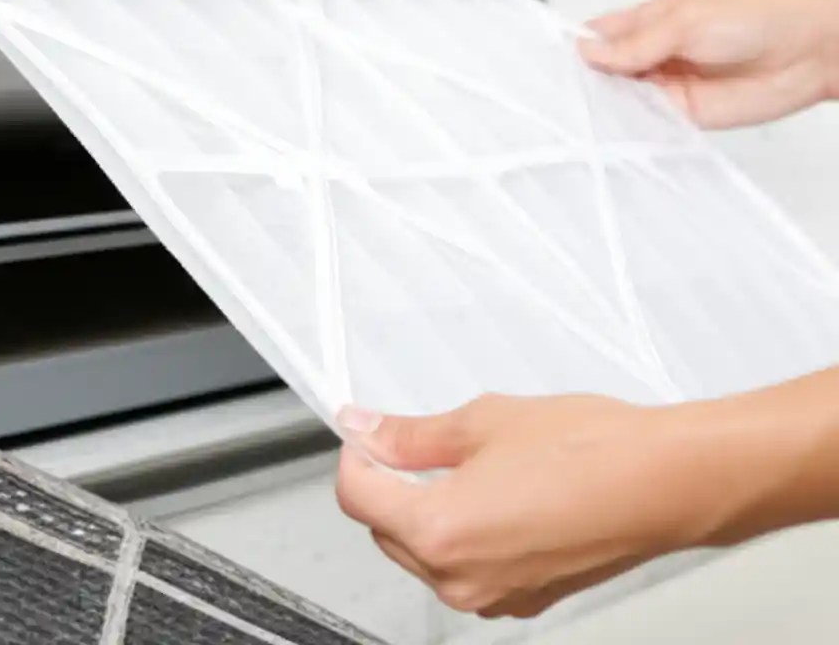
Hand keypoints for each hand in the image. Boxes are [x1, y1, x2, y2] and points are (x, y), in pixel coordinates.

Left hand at [333, 394, 755, 617]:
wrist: (666, 482)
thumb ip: (411, 435)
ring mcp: (493, 596)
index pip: (356, 497)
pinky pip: (468, 570)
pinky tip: (497, 497)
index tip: (365, 434)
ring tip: (468, 468)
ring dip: (427, 514)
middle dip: (389, 487)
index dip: (355, 456)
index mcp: (438, 531)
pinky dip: (466, 537)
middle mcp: (458, 578)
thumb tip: (369, 431)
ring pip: (425, 554)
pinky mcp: (523, 600)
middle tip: (413, 444)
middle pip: (385, 530)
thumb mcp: (482, 423)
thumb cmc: (591, 452)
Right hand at [578, 0, 838, 128]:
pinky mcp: (681, 117)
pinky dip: (631, 131)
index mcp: (647, 23)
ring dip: (606, 110)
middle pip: (604, 74)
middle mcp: (652, 56)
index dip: (576, 50)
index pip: (598, 38)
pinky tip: (615, 134)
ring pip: (621, 103)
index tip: (551, 67)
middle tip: (561, 100)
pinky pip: (647, 126)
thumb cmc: (754, 18)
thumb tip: (589, 53)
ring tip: (581, 120)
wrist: (806, 52)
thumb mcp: (683, 21)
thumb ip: (635, 43)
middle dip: (585, 85)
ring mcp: (665, 87)